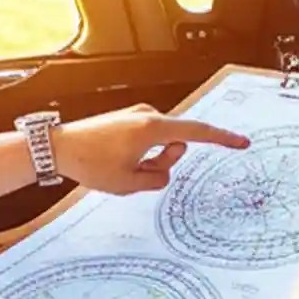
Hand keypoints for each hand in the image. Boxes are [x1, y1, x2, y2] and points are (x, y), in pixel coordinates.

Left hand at [53, 104, 249, 194]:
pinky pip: (147, 139)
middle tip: (135, 172)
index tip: (241, 142)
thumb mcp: (129, 183)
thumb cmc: (89, 163)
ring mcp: (136, 115)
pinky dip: (140, 153)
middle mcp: (147, 115)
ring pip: (161, 143)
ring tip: (119, 166)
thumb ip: (158, 177)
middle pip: (176, 142)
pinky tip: (115, 160)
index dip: (221, 139)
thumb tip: (168, 164)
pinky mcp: (126, 119)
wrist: (57, 147)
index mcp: (151, 128)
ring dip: (149, 159)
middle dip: (164, 161)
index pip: (196, 132)